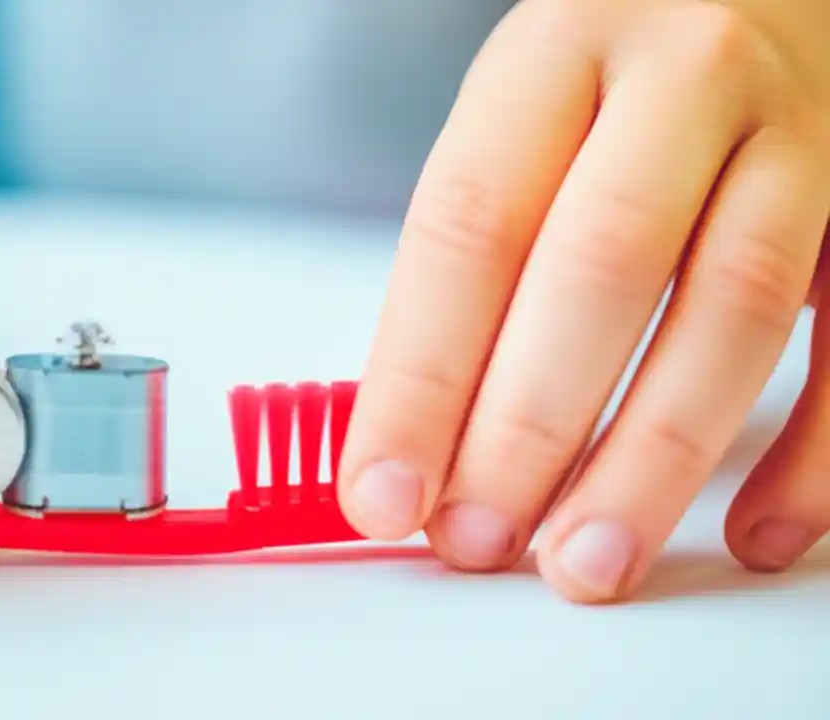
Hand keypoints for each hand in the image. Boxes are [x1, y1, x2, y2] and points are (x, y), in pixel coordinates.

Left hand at [337, 0, 829, 602]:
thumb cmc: (618, 68)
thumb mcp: (523, 115)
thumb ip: (479, 255)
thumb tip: (416, 438)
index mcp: (556, 51)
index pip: (469, 227)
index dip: (419, 377)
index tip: (384, 492)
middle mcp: (685, 75)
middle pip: (597, 268)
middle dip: (527, 430)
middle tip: (477, 542)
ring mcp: (805, 130)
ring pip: (732, 306)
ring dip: (651, 460)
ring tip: (585, 564)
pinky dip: (811, 457)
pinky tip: (749, 533)